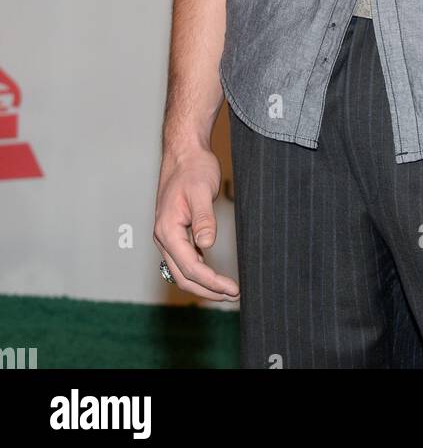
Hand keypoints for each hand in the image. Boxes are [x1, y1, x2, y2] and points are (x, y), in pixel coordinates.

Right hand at [153, 144, 239, 300]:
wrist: (185, 152)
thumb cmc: (192, 168)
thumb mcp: (201, 191)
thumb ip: (203, 219)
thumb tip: (206, 246)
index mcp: (167, 229)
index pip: (189, 267)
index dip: (211, 281)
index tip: (231, 288)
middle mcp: (163, 236)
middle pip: (183, 276)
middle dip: (207, 289)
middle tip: (232, 294)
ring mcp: (168, 235)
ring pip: (182, 271)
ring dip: (203, 283)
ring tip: (226, 290)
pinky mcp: (175, 232)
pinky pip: (183, 259)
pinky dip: (198, 271)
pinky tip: (212, 273)